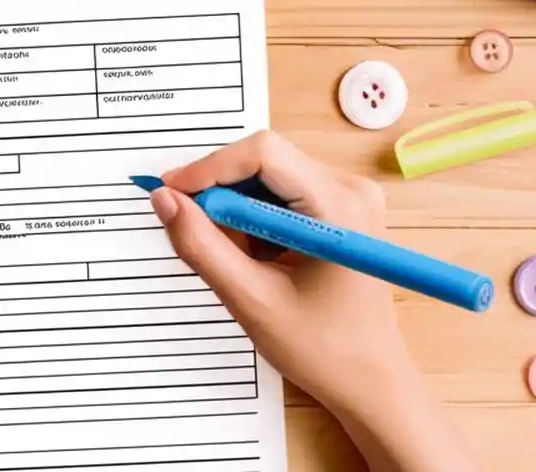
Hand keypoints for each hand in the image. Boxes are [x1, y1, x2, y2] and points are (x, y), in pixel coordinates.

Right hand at [149, 131, 477, 471]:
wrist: (371, 381)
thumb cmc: (326, 350)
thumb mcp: (251, 300)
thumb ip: (202, 246)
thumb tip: (164, 200)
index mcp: (340, 206)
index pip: (263, 153)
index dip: (209, 168)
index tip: (170, 193)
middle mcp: (351, 189)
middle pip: (264, 160)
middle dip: (218, 191)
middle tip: (188, 230)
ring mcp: (348, 197)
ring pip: (267, 177)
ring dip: (234, 210)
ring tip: (232, 260)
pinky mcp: (339, 210)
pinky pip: (280, 194)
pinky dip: (252, 220)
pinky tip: (254, 260)